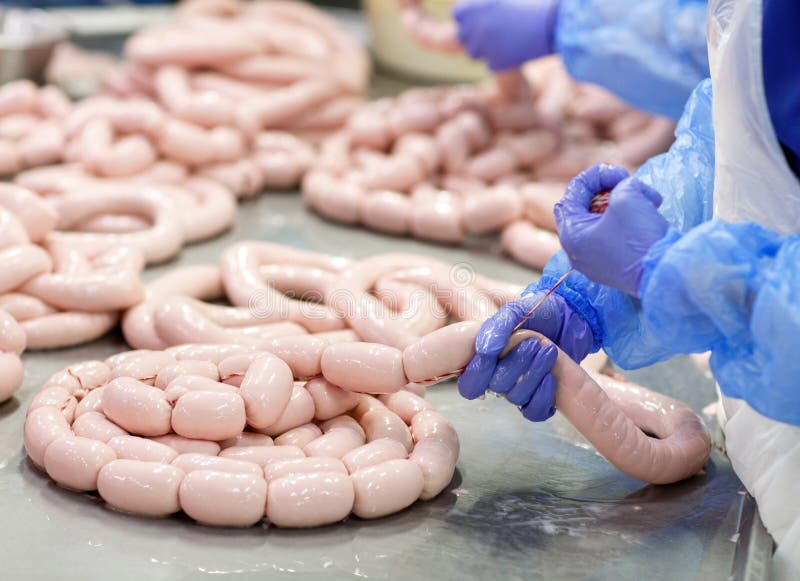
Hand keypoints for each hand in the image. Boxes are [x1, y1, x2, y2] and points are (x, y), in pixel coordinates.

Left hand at [452, 0, 559, 71]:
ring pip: (474, 53)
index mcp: (475, 6)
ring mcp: (484, 47)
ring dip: (485, 48)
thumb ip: (486, 3)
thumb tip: (475, 8)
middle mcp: (475, 27)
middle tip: (496, 29)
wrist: (554, 22)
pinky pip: (491, 64)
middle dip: (475, 34)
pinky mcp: (496, 63)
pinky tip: (516, 49)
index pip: (458, 14)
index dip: (468, 16)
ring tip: (506, 38)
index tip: (480, 17)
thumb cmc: (533, 3)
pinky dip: (501, 59)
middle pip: (463, 36)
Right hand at [457, 291, 592, 420]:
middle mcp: (498, 376)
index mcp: (484, 359)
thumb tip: (484, 352)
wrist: (568, 317)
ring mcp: (518, 387)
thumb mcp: (514, 312)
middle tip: (533, 344)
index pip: (469, 384)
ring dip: (534, 375)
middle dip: (517, 364)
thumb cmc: (537, 311)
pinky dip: (543, 397)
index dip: (479, 374)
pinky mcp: (538, 396)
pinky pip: (534, 411)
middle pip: (497, 387)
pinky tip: (551, 378)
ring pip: (517, 397)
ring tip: (549, 351)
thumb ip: (496, 329)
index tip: (496, 355)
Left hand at [554, 164, 669, 296]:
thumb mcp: (628, 197)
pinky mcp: (612, 267)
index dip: (594, 177)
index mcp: (572, 235)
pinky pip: (612, 237)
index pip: (572, 194)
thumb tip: (625, 189)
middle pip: (584, 208)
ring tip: (646, 200)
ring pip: (601, 221)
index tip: (620, 174)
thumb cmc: (640, 237)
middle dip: (607, 191)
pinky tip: (646, 216)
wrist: (666, 274)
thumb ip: (619, 184)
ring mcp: (594, 262)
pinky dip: (627, 222)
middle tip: (627, 184)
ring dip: (622, 204)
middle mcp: (577, 252)